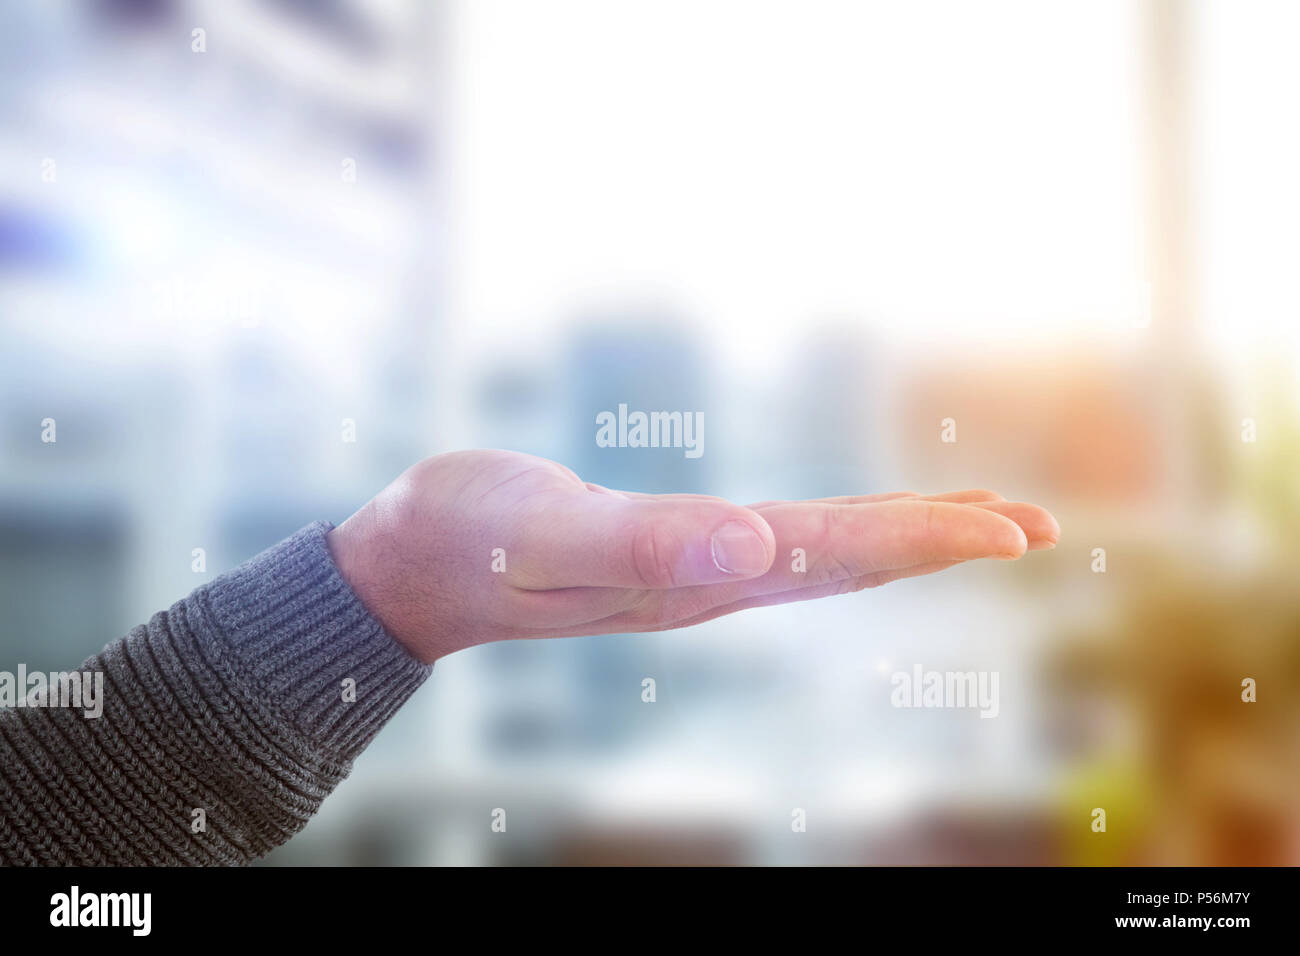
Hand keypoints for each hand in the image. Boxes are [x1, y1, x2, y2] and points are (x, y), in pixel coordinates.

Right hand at [326, 450, 1059, 662]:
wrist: (414, 566)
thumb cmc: (468, 539)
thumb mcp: (546, 534)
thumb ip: (648, 545)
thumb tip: (758, 548)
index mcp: (695, 579)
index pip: (835, 555)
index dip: (925, 540)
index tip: (1015, 532)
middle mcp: (710, 584)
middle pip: (851, 563)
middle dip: (944, 542)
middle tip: (1040, 527)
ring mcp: (691, 576)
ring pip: (824, 557)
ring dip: (906, 539)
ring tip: (980, 522)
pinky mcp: (669, 557)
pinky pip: (779, 542)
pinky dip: (841, 529)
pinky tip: (853, 524)